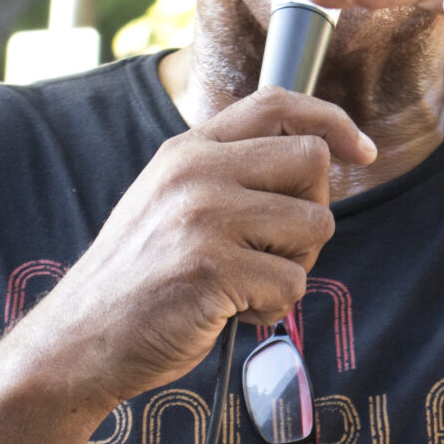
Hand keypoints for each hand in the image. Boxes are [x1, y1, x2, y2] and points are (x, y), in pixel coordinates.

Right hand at [15, 87, 375, 406]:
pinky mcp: (213, 269)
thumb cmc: (139, 280)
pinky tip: (229, 312)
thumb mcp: (170, 201)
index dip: (332, 122)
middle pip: (312, 162)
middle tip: (276, 249)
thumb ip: (228, 174)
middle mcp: (196, 172)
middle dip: (312, 211)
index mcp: (188, 149)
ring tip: (244, 284)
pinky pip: (292, 283)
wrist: (81, 340)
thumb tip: (313, 160)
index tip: (362, 151)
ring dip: (293, 266)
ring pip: (314, 225)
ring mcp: (204, 218)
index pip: (278, 103)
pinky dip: (272, 309)